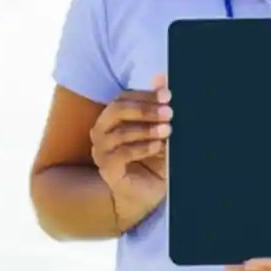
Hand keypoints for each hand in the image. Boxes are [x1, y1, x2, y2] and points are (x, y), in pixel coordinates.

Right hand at [89, 74, 171, 227]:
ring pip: (120, 131)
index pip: (123, 98)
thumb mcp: (160, 130)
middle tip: (169, 112)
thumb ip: (158, 105)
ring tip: (168, 130)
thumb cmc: (152, 160)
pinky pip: (121, 153)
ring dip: (147, 129)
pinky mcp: (107, 169)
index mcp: (112, 118)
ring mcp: (101, 151)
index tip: (168, 95)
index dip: (145, 95)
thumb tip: (161, 77)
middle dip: (145, 109)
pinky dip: (142, 147)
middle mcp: (101, 132)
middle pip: (116, 110)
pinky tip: (158, 146)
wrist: (146, 194)